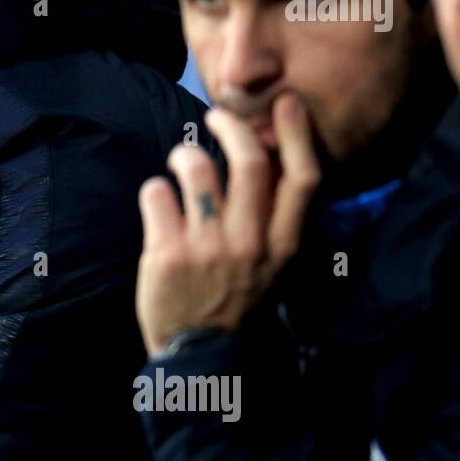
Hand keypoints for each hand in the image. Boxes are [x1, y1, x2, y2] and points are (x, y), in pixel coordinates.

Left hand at [135, 93, 319, 355]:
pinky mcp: (166, 254)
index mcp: (284, 246)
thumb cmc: (236, 300)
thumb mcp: (273, 266)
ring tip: (180, 163)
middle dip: (230, 125)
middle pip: (249, 161)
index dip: (297, 134)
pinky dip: (155, 188)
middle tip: (216, 117)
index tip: (285, 104)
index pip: (304, 179)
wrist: (200, 356)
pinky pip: (156, 192)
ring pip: (196, 168)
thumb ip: (274, 219)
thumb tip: (268, 158)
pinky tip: (159, 201)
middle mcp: (250, 244)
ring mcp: (207, 248)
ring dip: (185, 154)